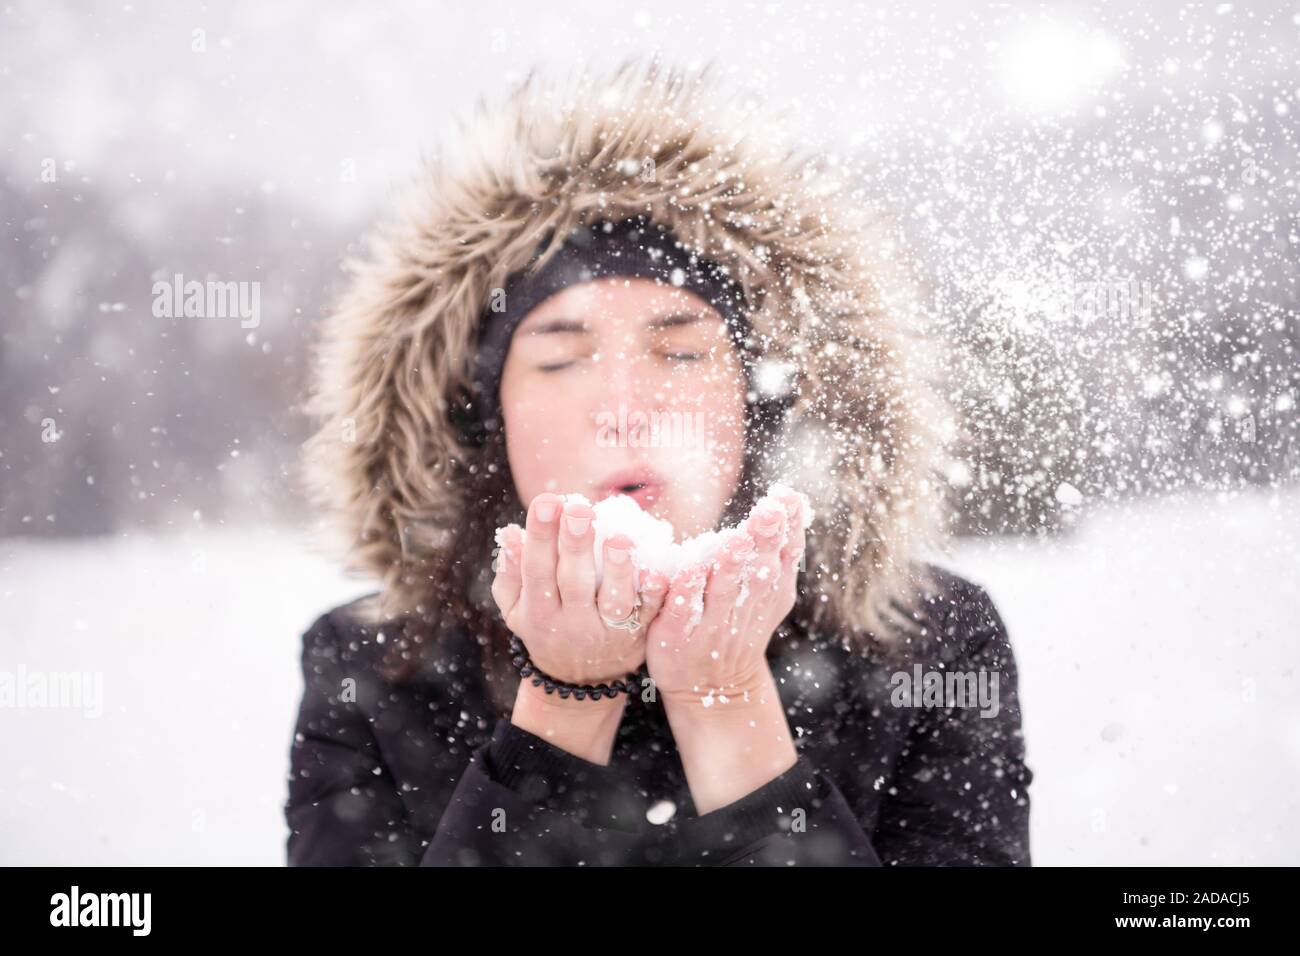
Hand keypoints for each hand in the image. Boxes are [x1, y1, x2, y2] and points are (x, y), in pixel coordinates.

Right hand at [491, 492, 669, 687]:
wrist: (580, 684)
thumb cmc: (546, 628)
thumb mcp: (517, 609)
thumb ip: (511, 573)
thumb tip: (510, 532)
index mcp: (540, 613)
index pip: (537, 570)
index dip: (541, 536)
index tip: (547, 500)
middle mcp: (572, 624)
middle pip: (574, 582)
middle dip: (576, 545)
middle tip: (580, 510)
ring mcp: (607, 632)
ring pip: (614, 601)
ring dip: (618, 570)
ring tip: (619, 538)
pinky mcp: (638, 636)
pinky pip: (649, 615)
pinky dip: (655, 595)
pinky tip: (658, 571)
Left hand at [643, 490, 805, 704]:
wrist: (713, 690)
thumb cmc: (737, 627)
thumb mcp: (765, 593)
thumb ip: (776, 552)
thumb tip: (790, 501)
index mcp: (768, 594)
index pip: (783, 556)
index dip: (788, 528)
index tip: (788, 497)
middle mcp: (744, 608)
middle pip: (757, 572)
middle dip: (764, 541)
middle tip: (768, 511)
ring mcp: (711, 625)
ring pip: (722, 592)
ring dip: (729, 566)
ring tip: (736, 539)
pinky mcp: (677, 637)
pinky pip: (681, 612)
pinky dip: (685, 593)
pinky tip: (687, 571)